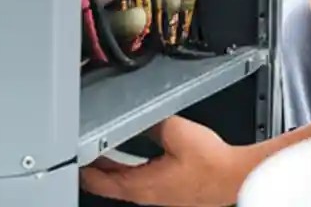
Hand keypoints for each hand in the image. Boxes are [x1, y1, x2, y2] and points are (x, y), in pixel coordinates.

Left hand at [79, 116, 246, 205]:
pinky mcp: (173, 195)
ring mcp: (160, 197)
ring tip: (108, 154)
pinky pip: (144, 184)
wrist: (235, 177)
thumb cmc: (211, 163)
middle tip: (87, 153)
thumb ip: (152, 122)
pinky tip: (140, 161)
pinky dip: (133, 172)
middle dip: (97, 168)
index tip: (74, 158)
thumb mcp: (176, 132)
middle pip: (110, 186)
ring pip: (127, 186)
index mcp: (141, 184)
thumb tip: (140, 113)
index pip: (100, 181)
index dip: (83, 169)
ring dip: (115, 170)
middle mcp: (147, 196)